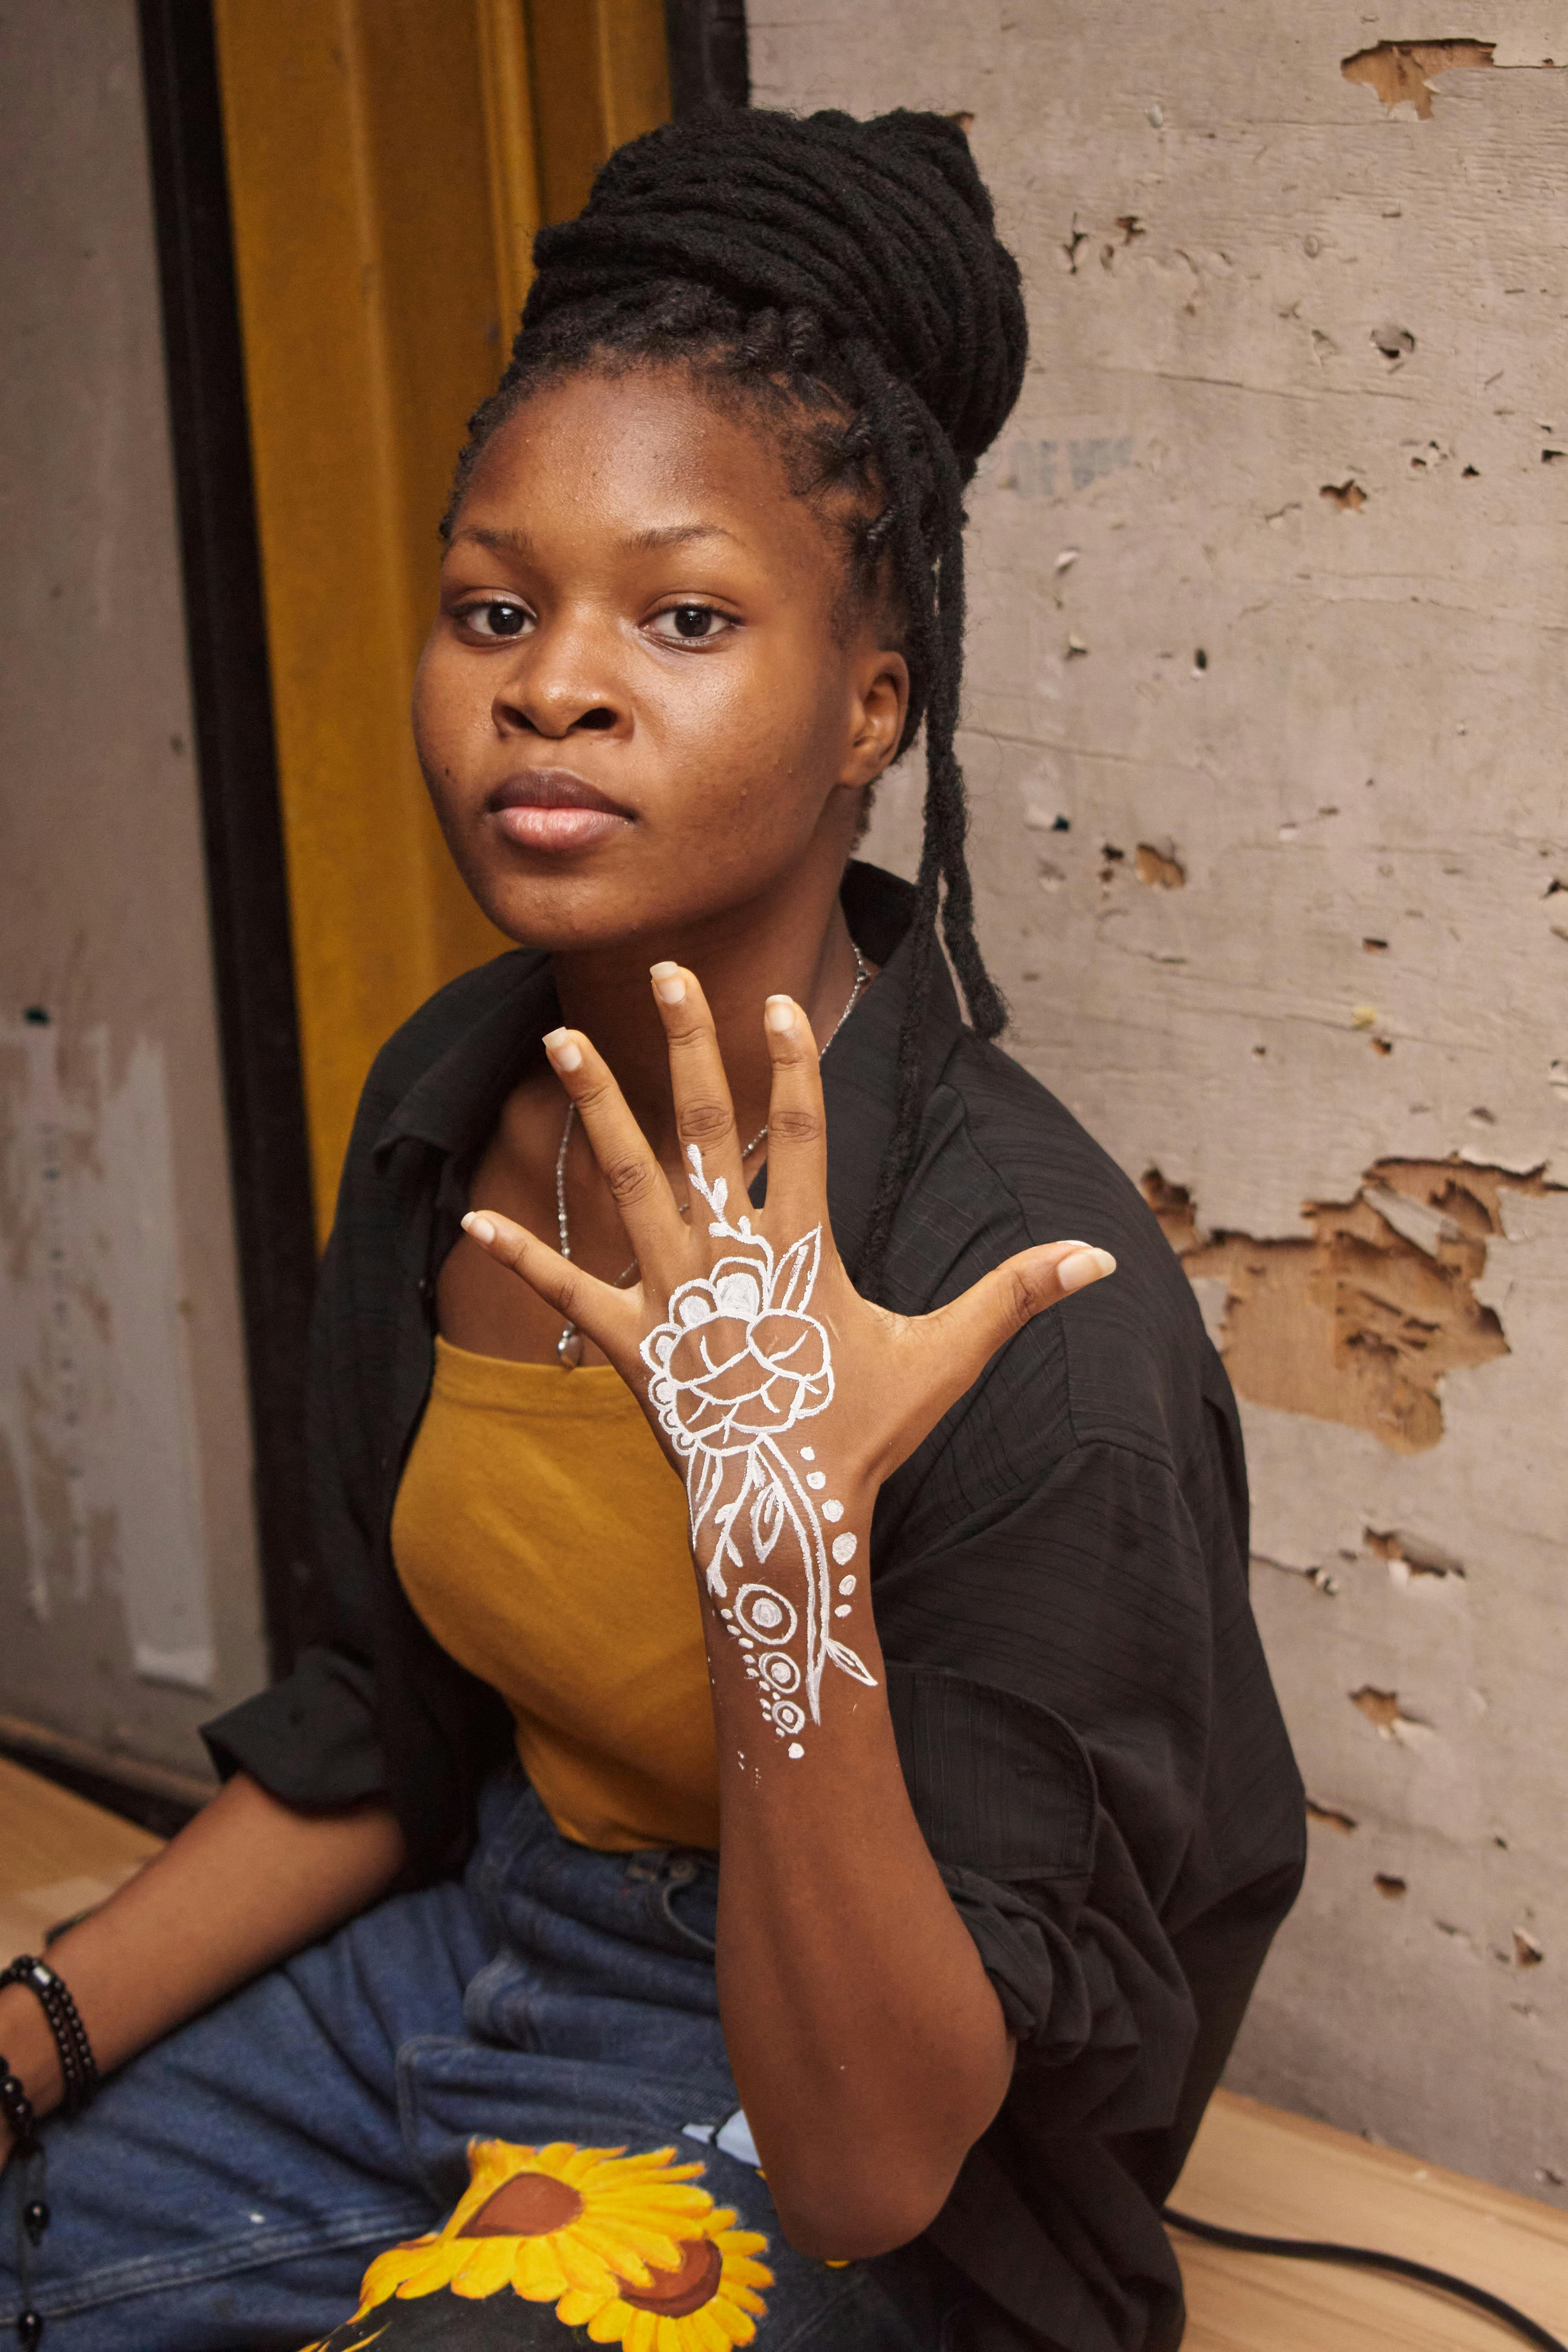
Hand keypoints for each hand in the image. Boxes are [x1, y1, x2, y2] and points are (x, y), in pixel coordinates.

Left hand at [463, 964, 1114, 1752]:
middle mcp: (727, 1257)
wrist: (785, 1512)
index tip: (778, 1001)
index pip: (798, 1135)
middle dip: (684, 1044)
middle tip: (664, 971)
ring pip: (625, 1181)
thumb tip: (1100, 1259)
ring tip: (557, 1040)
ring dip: (591, 1107)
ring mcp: (673, 1296)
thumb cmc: (865, 1434)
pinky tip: (471, 1217)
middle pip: (700, 1130)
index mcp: (800, 1250)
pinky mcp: (630, 1342)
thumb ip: (1015, 1296)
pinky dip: (524, 1254)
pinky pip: (570, 1290)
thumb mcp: (945, 1358)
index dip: (792, 1065)